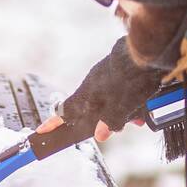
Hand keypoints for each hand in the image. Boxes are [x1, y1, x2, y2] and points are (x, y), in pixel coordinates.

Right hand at [44, 38, 166, 141]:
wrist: (144, 51)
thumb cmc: (130, 80)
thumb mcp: (121, 107)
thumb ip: (109, 122)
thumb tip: (100, 135)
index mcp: (86, 96)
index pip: (64, 112)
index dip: (54, 123)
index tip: (42, 130)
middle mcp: (91, 84)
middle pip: (90, 108)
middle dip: (104, 120)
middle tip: (120, 126)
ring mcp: (103, 74)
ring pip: (107, 98)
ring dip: (121, 110)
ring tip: (137, 118)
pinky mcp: (116, 67)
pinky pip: (118, 88)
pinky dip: (128, 98)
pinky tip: (144, 102)